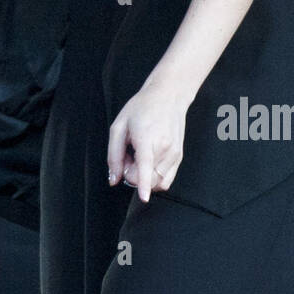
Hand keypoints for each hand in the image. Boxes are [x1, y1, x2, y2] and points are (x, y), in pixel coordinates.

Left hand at [106, 79, 188, 201]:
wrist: (168, 96)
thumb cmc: (142, 108)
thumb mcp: (119, 126)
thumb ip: (114, 155)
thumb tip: (114, 179)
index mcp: (147, 138)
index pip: (146, 166)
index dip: (143, 185)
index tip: (143, 197)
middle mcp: (164, 148)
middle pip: (147, 179)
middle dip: (133, 176)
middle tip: (129, 158)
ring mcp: (174, 154)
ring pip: (157, 182)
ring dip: (144, 177)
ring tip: (140, 157)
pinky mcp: (179, 158)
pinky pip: (166, 180)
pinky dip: (154, 178)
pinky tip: (149, 162)